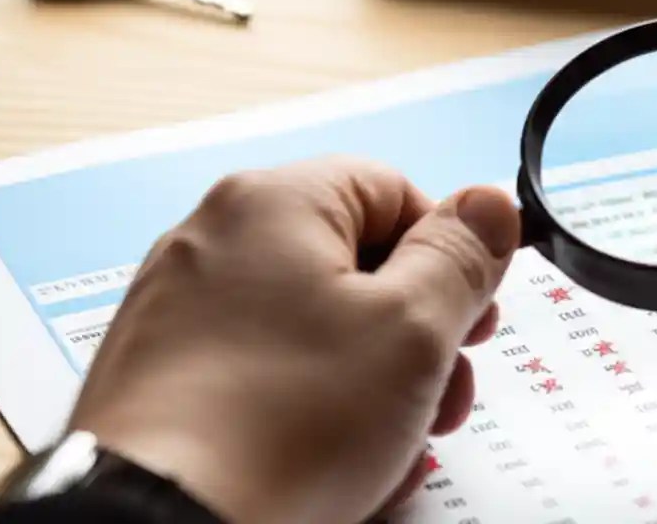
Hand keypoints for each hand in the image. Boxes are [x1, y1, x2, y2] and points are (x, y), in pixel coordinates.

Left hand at [67, 158, 520, 523]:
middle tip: (447, 391)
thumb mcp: (411, 330)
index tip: (474, 311)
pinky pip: (267, 376)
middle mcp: (215, 242)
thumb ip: (460, 255)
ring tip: (399, 446)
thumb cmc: (280, 428)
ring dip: (377, 383)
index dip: (450, 253)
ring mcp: (181, 311)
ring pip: (315, 329)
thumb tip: (489, 204)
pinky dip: (315, 411)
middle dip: (420, 335)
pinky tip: (345, 465)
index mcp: (273, 204)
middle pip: (354, 265)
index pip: (394, 192)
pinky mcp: (167, 378)